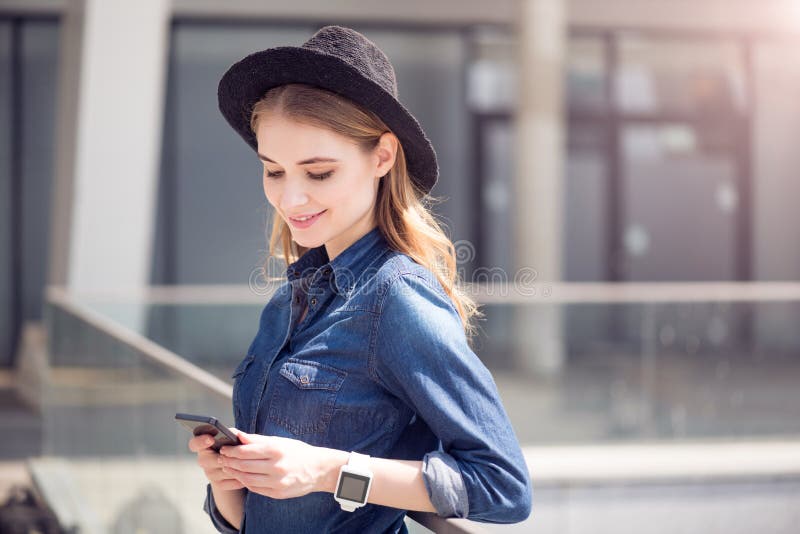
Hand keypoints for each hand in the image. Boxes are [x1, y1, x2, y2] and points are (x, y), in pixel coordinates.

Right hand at [188, 432, 245, 490]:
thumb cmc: (236, 447)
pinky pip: (231, 481)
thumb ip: (235, 434)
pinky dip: (241, 476)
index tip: (211, 439)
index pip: (194, 444)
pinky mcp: (219, 485)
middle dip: (224, 457)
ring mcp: (210, 474)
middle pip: (208, 460)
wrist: (240, 466)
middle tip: (235, 454)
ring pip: (223, 471)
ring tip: (246, 462)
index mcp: (205, 445)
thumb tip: (238, 435)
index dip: (200, 441)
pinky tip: (247, 472)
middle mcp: (204, 460)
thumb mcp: (237, 439)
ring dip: (236, 467)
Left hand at [218, 430, 332, 499]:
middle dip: (229, 462)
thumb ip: (257, 439)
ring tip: (228, 467)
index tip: (224, 448)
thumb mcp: (280, 441)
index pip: (246, 451)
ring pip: (247, 479)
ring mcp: (277, 482)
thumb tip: (238, 434)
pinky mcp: (278, 493)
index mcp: (277, 450)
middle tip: (222, 458)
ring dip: (235, 473)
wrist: (319, 469)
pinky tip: (242, 476)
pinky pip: (255, 488)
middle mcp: (277, 467)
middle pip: (244, 465)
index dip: (232, 450)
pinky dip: (245, 482)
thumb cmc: (298, 452)